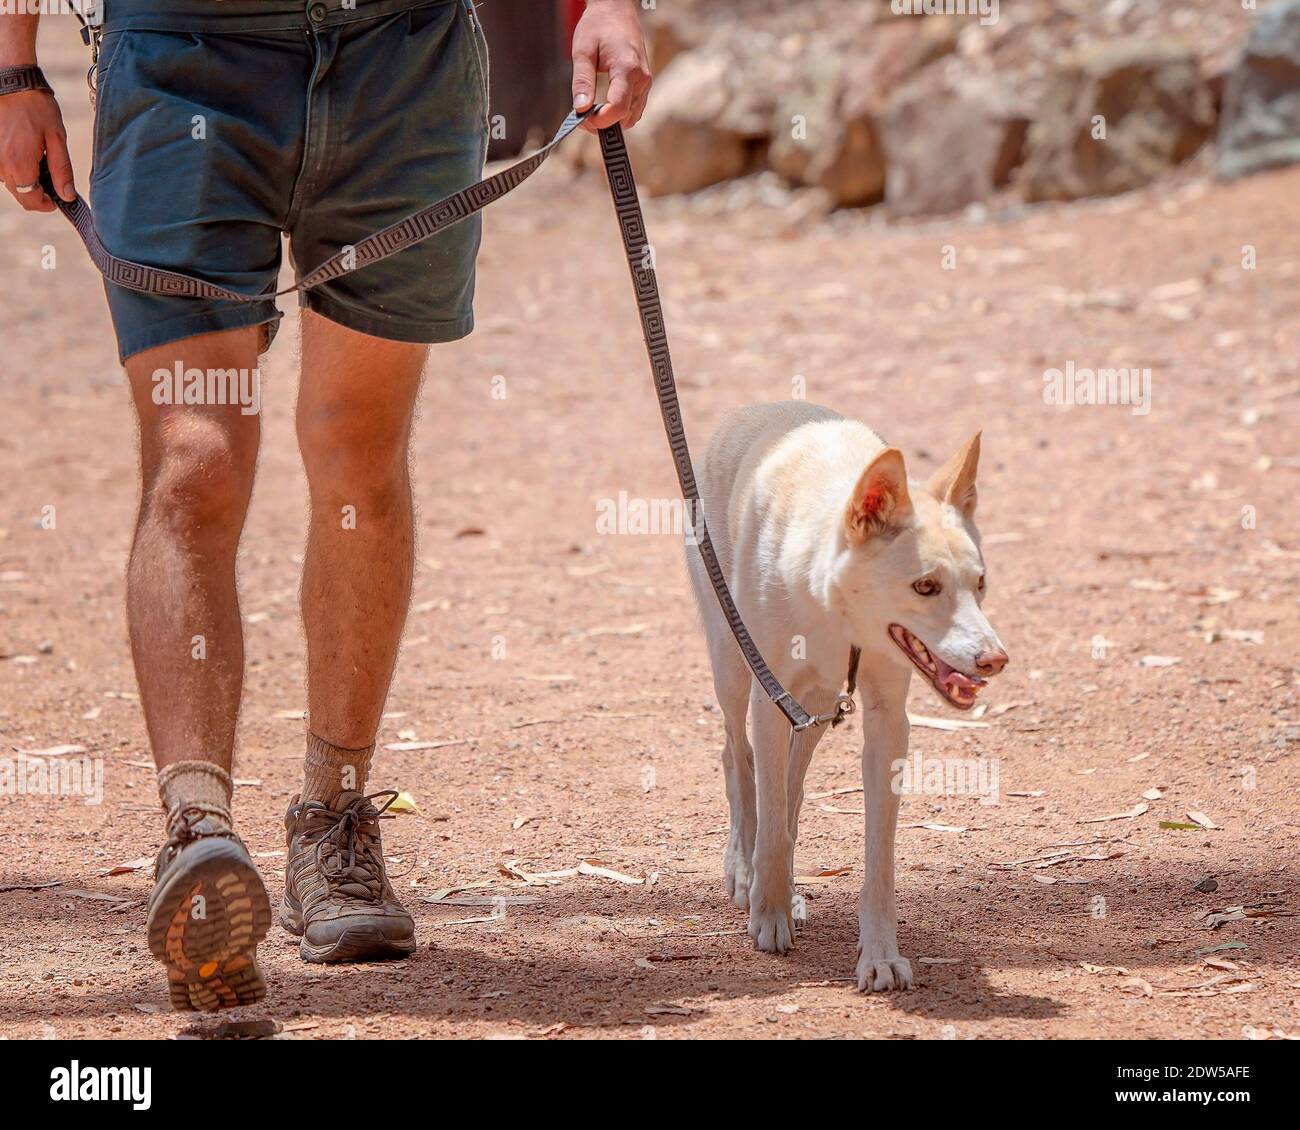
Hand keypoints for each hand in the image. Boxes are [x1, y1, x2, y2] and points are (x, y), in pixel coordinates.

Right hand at [0, 87, 74, 212]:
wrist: (11, 81)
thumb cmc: (37, 108)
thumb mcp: (57, 139)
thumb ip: (62, 170)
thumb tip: (68, 196)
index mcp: (19, 165)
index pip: (30, 200)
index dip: (45, 204)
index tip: (57, 201)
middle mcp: (0, 165)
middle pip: (19, 193)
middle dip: (37, 192)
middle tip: (52, 179)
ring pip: (10, 181)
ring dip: (25, 178)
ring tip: (38, 158)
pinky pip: (2, 167)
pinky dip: (14, 165)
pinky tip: (25, 150)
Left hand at [571, 0, 651, 132]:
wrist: (616, 9)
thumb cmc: (599, 25)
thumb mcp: (583, 50)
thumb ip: (582, 81)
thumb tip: (580, 109)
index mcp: (627, 68)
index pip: (617, 108)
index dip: (599, 121)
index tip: (581, 118)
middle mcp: (641, 79)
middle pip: (625, 118)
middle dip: (603, 124)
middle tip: (582, 116)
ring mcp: (645, 83)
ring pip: (631, 118)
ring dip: (611, 121)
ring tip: (591, 111)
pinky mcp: (644, 84)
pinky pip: (634, 110)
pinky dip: (619, 114)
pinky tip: (603, 106)